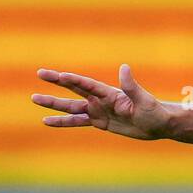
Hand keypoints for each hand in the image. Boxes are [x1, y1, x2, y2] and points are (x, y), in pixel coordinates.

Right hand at [32, 65, 169, 140]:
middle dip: (57, 82)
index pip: (88, 84)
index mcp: (110, 93)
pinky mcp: (98, 122)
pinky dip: (62, 122)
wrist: (158, 125)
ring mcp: (98, 110)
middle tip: (40, 73)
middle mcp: (100, 99)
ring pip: (71, 106)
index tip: (59, 75)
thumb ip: (131, 86)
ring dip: (54, 103)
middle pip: (74, 89)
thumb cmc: (154, 111)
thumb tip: (124, 67)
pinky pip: (77, 122)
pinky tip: (47, 121)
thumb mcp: (144, 100)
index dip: (74, 80)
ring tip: (35, 99)